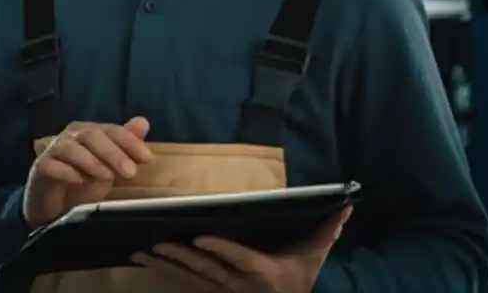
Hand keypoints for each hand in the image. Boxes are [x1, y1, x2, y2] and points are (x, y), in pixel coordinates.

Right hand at [22, 117, 152, 228]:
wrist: (54, 207)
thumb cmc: (83, 182)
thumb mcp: (109, 166)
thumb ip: (124, 146)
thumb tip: (144, 122)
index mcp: (89, 132)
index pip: (112, 130)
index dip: (130, 142)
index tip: (147, 158)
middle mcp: (71, 136)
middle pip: (92, 136)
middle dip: (113, 153)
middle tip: (130, 172)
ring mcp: (54, 151)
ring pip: (71, 148)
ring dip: (91, 161)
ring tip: (107, 176)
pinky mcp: (41, 168)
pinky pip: (51, 166)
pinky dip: (66, 172)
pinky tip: (79, 180)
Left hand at [130, 206, 351, 291]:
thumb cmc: (301, 280)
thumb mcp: (315, 256)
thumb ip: (327, 230)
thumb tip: (346, 204)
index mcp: (264, 272)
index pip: (239, 259)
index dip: (220, 250)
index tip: (199, 238)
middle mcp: (240, 285)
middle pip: (206, 269)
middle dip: (179, 257)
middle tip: (155, 243)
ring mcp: (224, 292)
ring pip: (191, 278)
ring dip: (165, 265)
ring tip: (141, 252)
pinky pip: (186, 284)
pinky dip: (165, 273)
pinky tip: (145, 262)